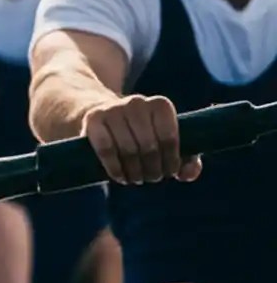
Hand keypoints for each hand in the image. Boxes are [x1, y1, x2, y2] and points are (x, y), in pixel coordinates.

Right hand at [81, 95, 202, 183]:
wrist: (102, 116)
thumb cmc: (140, 133)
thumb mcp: (164, 140)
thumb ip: (185, 158)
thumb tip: (189, 174)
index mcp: (160, 104)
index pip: (169, 137)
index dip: (171, 160)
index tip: (169, 173)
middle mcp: (137, 102)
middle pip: (148, 146)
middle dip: (152, 169)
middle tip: (151, 178)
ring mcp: (113, 110)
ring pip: (128, 150)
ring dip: (134, 172)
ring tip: (136, 179)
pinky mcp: (94, 120)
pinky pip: (106, 150)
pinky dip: (115, 168)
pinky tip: (120, 177)